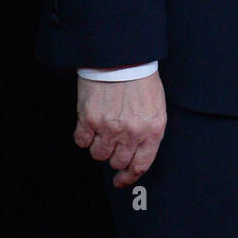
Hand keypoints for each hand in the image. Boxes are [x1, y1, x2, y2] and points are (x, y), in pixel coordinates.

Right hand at [74, 70, 166, 187]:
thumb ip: (149, 131)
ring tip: (102, 126)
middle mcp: (132, 132)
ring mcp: (110, 128)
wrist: (122, 57)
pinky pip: (81, 141)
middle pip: (117, 162)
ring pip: (98, 155)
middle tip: (113, 140)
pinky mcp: (89, 120)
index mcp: (153, 129)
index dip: (129, 177)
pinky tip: (90, 121)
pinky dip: (84, 135)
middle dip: (114, 155)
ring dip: (99, 145)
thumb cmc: (141, 79)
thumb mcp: (156, 106)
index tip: (120, 180)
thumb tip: (138, 153)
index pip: (141, 165)